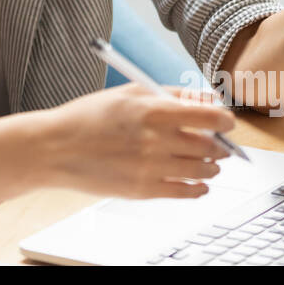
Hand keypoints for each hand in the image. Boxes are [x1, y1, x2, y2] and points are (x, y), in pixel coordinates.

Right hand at [39, 82, 236, 200]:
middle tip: (218, 144)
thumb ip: (172, 95)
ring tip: (208, 163)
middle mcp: (156, 139)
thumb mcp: (130, 92)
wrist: (56, 147)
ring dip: (212, 167)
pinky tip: (197, 183)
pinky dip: (198, 188)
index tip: (226, 123)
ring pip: (202, 170)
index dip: (226, 121)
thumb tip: (207, 100)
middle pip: (210, 146)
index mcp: (154, 110)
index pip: (211, 117)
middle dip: (220, 145)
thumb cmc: (90, 117)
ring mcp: (150, 167)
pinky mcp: (143, 190)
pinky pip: (185, 193)